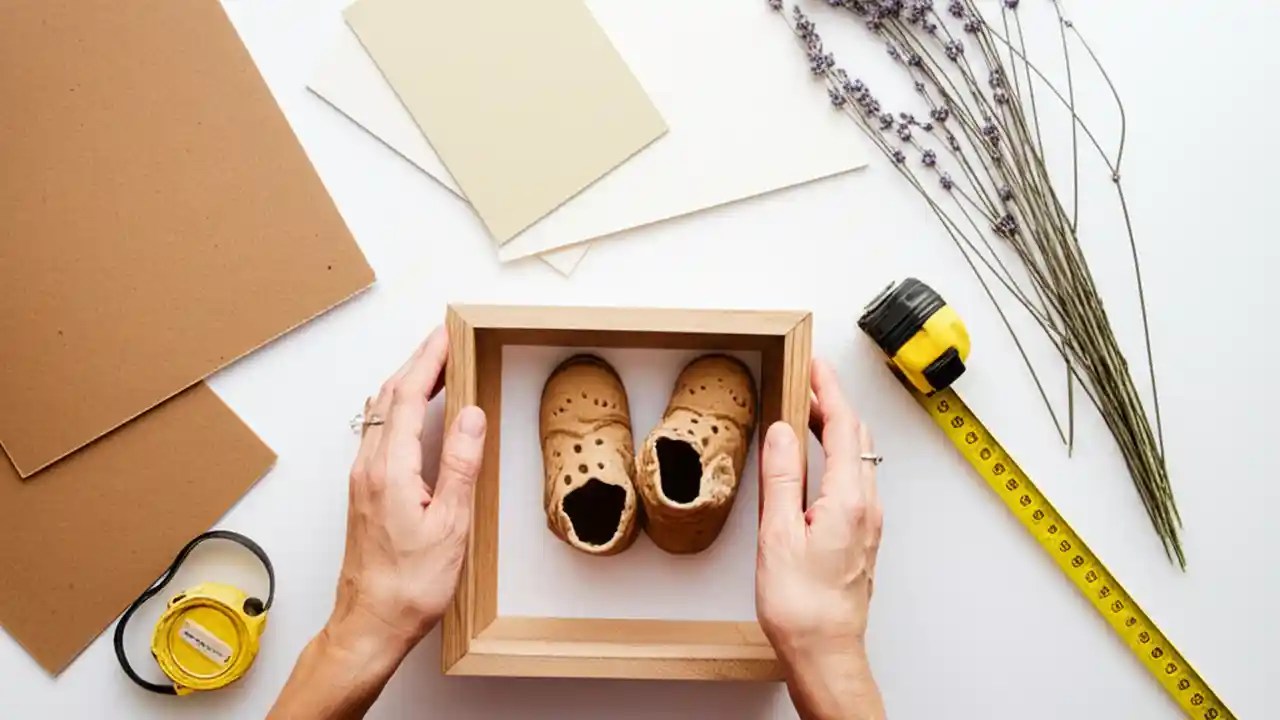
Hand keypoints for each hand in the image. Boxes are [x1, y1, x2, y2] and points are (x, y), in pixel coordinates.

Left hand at [330, 326, 486, 649]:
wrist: (370, 623)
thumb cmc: (409, 586)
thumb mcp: (451, 525)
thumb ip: (460, 464)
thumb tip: (470, 415)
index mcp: (390, 469)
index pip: (408, 395)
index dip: (429, 359)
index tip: (447, 334)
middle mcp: (368, 466)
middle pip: (388, 395)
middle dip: (417, 362)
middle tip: (445, 341)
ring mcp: (361, 478)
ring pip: (380, 411)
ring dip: (407, 382)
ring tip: (436, 368)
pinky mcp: (363, 491)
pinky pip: (378, 431)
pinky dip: (398, 408)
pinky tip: (415, 413)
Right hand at [756, 359, 884, 719]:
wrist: (825, 653)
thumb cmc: (801, 606)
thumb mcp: (777, 534)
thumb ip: (781, 477)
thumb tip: (781, 431)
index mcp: (848, 500)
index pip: (842, 427)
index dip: (828, 390)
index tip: (814, 366)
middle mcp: (867, 508)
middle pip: (855, 438)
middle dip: (832, 404)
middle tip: (806, 382)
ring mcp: (868, 523)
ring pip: (856, 459)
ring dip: (834, 430)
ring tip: (805, 415)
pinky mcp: (861, 537)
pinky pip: (852, 480)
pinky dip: (834, 457)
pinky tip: (813, 464)